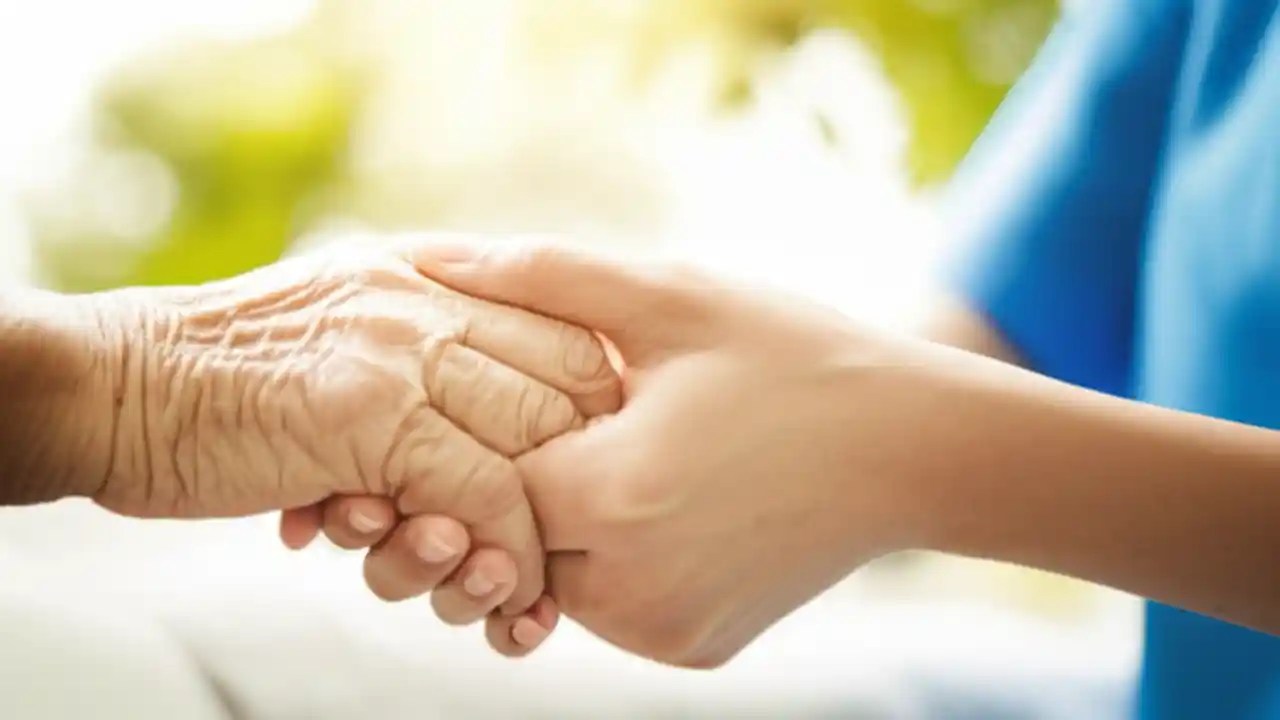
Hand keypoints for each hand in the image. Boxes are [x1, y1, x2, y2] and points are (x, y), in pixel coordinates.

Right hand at [84, 239, 619, 617]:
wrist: (118, 389)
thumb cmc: (233, 377)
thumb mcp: (342, 323)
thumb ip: (420, 336)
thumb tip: (502, 392)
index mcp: (430, 273)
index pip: (567, 322)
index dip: (599, 402)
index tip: (596, 468)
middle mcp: (428, 297)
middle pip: (575, 377)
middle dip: (592, 466)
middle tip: (584, 532)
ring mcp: (400, 351)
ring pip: (538, 439)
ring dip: (548, 526)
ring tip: (531, 583)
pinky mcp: (367, 416)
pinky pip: (480, 492)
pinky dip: (501, 553)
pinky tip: (494, 592)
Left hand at [325, 242, 932, 665]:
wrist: (913, 449)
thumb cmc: (792, 358)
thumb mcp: (671, 299)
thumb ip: (543, 276)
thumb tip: (434, 255)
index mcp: (610, 495)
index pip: (474, 475)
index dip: (471, 428)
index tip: (491, 397)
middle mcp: (627, 587)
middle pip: (507, 536)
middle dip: (515, 479)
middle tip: (562, 422)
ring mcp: (662, 630)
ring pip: (553, 579)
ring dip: (563, 523)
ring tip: (623, 454)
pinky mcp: (694, 650)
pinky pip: (613, 610)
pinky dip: (615, 561)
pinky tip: (663, 500)